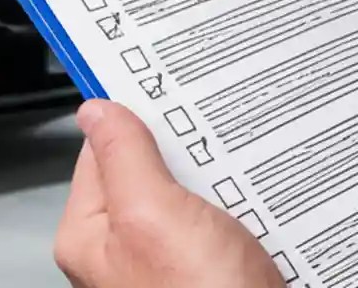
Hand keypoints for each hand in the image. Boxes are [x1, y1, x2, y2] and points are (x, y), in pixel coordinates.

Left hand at [54, 100, 282, 287]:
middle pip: (152, 175)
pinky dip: (248, 217)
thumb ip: (122, 158)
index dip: (133, 118)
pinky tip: (265, 215)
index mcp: (91, 236)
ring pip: (194, 202)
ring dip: (225, 187)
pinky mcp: (214, 280)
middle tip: (221, 140)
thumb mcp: (152, 215)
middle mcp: (125, 256)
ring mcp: (170, 270)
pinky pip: (227, 231)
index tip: (164, 89)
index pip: (101, 152)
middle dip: (188, 156)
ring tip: (249, 181)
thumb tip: (96, 111)